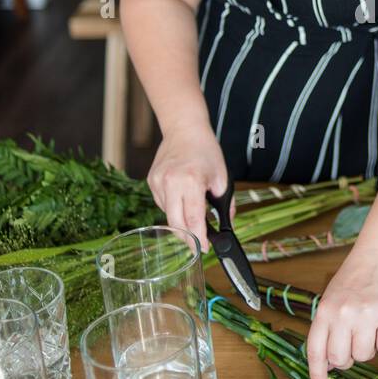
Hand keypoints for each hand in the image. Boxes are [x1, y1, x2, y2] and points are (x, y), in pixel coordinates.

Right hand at [147, 119, 233, 252]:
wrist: (184, 129)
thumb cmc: (206, 151)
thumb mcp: (222, 178)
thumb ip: (225, 205)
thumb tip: (226, 227)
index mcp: (191, 181)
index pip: (194, 219)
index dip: (199, 238)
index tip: (204, 249)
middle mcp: (170, 182)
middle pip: (176, 223)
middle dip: (187, 238)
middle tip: (197, 245)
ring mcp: (158, 182)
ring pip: (168, 215)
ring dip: (180, 223)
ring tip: (193, 220)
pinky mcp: (151, 182)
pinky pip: (162, 204)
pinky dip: (173, 209)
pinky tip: (182, 202)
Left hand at [305, 245, 377, 378]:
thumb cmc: (353, 279)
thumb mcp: (331, 300)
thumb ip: (328, 328)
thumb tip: (329, 364)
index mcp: (324, 311)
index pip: (316, 350)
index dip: (317, 373)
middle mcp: (343, 314)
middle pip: (340, 359)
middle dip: (347, 359)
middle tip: (354, 343)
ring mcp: (366, 314)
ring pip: (364, 356)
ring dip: (368, 349)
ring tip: (370, 329)